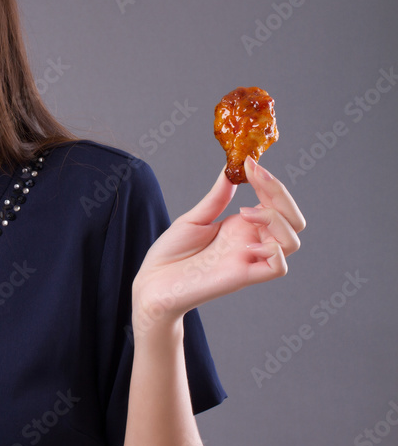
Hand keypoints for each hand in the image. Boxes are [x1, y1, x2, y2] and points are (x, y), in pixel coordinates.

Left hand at [131, 156, 305, 335]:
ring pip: (292, 241)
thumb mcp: (195, 219)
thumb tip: (230, 170)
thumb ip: (216, 198)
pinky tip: (248, 243)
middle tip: (256, 177)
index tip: (250, 162)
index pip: (275, 203)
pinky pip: (278, 267)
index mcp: (242, 227)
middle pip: (293, 220)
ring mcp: (249, 259)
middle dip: (281, 195)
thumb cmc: (172, 255)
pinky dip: (274, 251)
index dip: (269, 182)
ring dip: (277, 220)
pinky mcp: (242, 277)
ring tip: (245, 212)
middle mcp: (251, 242)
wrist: (152, 283)